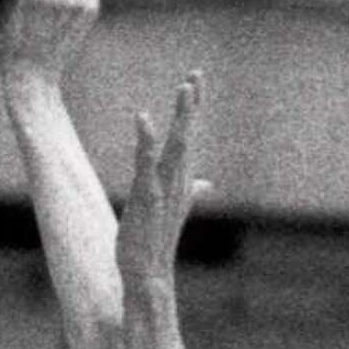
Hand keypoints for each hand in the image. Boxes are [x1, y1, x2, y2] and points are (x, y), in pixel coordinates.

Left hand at [118, 73, 205, 289]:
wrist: (148, 274)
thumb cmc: (154, 242)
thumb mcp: (171, 210)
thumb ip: (188, 191)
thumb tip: (205, 183)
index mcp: (179, 181)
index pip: (188, 139)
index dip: (193, 110)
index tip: (195, 81)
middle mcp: (176, 182)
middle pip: (187, 137)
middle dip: (192, 106)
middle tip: (195, 73)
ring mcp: (163, 190)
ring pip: (177, 147)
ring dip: (182, 118)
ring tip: (185, 88)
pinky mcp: (147, 199)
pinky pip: (147, 164)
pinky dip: (147, 140)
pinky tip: (143, 118)